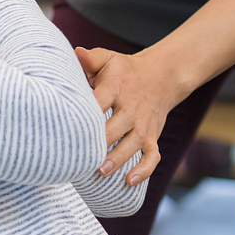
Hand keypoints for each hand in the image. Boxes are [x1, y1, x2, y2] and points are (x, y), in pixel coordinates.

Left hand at [73, 45, 190, 185]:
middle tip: (84, 155)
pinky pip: (152, 156)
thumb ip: (91, 58)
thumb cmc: (124, 70)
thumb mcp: (108, 58)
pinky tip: (129, 181)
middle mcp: (132, 106)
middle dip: (104, 140)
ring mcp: (144, 124)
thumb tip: (76, 52)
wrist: (162, 75)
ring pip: (135, 142)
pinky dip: (144, 170)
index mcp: (117, 86)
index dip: (90, 108)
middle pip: (120, 124)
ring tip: (101, 171)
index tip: (72, 120)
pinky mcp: (152, 137)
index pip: (103, 97)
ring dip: (120, 157)